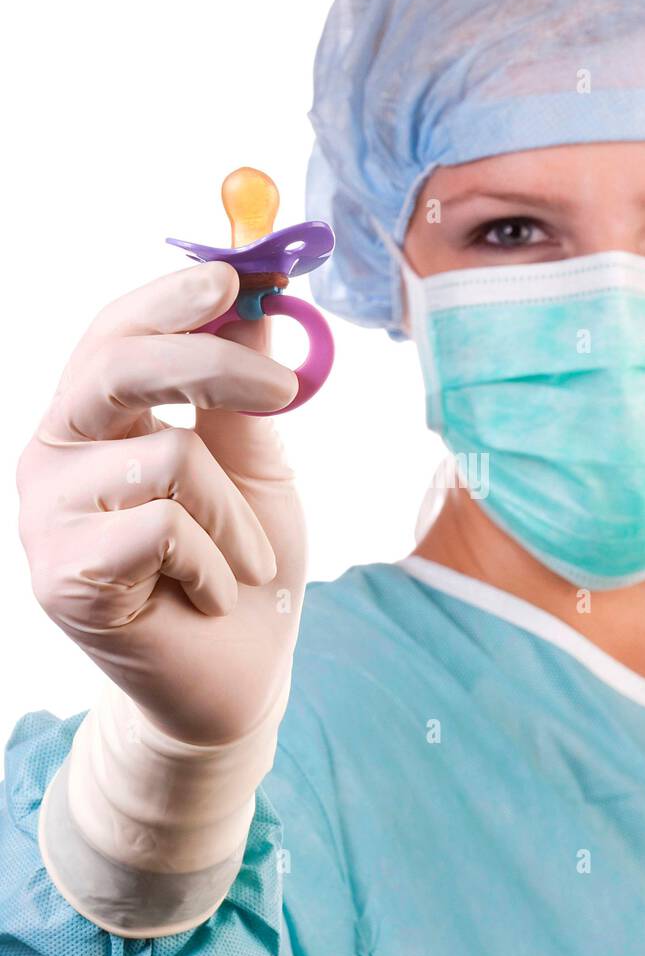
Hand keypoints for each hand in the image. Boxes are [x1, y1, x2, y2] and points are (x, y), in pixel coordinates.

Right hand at [17, 261, 305, 745]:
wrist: (235, 681)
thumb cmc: (243, 568)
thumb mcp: (255, 469)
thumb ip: (246, 394)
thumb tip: (259, 300)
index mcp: (94, 423)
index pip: (112, 334)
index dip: (169, 298)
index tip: (238, 275)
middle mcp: (54, 459)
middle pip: (116, 368)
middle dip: (212, 362)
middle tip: (286, 388)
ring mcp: (48, 519)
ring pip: (167, 458)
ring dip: (236, 514)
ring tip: (246, 561)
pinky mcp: (61, 578)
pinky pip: (163, 530)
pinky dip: (214, 562)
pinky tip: (210, 595)